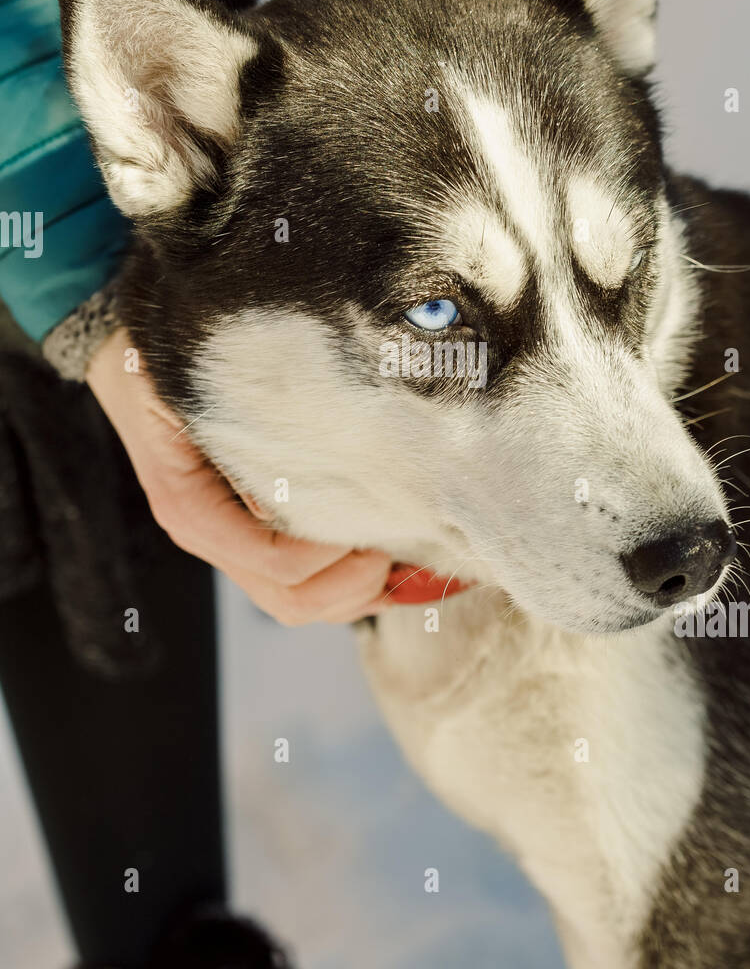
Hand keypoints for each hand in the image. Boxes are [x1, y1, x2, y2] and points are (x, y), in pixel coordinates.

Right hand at [86, 329, 391, 624]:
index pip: (276, 562)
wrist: (127, 365)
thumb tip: (327, 460)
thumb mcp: (198, 387)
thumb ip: (251, 429)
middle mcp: (211, 539)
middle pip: (291, 600)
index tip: (372, 517)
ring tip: (403, 555)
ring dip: (357, 591)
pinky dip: (348, 583)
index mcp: (192, 509)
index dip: (332, 553)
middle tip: (396, 543)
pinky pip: (301, 583)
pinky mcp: (251, 537)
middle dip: (354, 583)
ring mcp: (230, 544)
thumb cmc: (161, 368)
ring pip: (300, 603)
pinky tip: (388, 557)